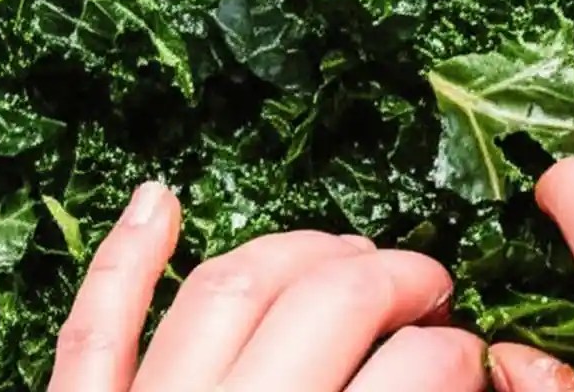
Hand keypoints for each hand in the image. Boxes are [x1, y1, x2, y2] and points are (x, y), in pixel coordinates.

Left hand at [46, 184, 573, 391]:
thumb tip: (477, 389)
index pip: (416, 375)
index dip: (461, 354)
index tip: (473, 356)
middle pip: (331, 303)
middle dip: (401, 278)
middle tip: (431, 290)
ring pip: (229, 286)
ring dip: (299, 248)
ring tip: (349, 251)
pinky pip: (97, 324)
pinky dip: (124, 255)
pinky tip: (159, 201)